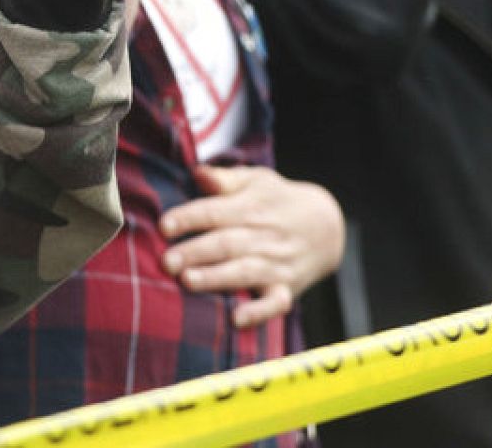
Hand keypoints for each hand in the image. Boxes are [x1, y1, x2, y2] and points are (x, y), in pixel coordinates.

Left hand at [159, 165, 345, 327]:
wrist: (328, 225)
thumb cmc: (278, 199)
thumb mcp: (256, 180)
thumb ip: (225, 179)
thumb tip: (197, 172)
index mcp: (250, 207)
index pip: (215, 212)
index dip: (188, 218)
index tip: (163, 226)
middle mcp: (262, 237)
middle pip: (226, 244)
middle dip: (195, 253)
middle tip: (166, 262)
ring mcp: (276, 264)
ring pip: (244, 272)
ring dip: (216, 278)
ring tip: (188, 282)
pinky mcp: (287, 288)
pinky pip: (275, 303)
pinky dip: (258, 313)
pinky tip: (237, 319)